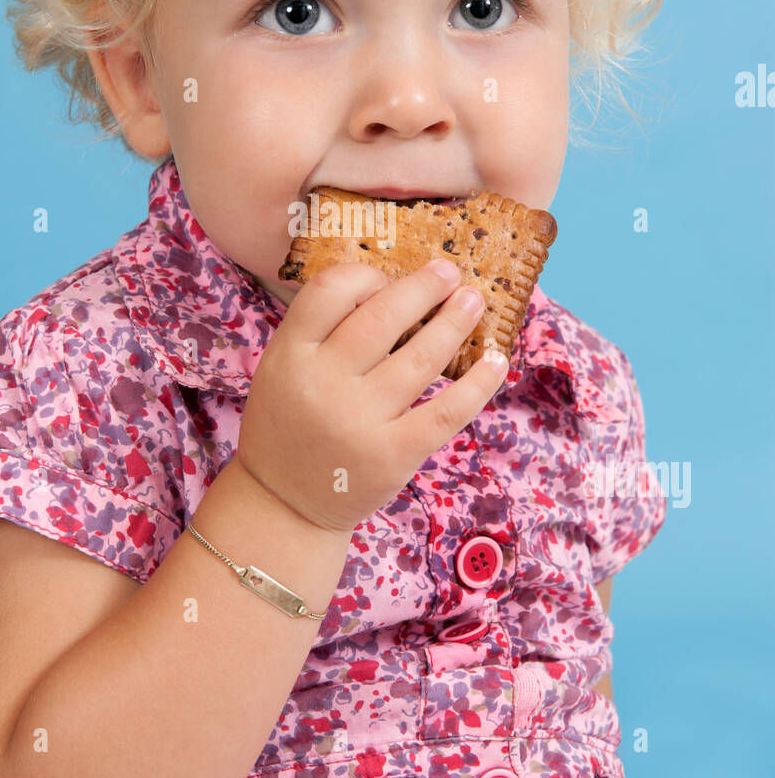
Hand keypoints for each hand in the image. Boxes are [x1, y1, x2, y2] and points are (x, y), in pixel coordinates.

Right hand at [234, 259, 508, 532]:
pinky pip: (446, 410)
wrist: (284, 505)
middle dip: (424, 287)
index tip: (387, 278)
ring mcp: (360, 421)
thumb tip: (393, 287)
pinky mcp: (393, 455)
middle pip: (383, 315)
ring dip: (455, 322)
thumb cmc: (290, 426)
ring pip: (422, 357)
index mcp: (289, 355)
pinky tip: (495, 361)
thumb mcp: (282, 371)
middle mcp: (322, 383)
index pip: (329, 290)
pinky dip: (477, 383)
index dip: (365, 275)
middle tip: (450, 272)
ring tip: (473, 302)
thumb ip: (321, 333)